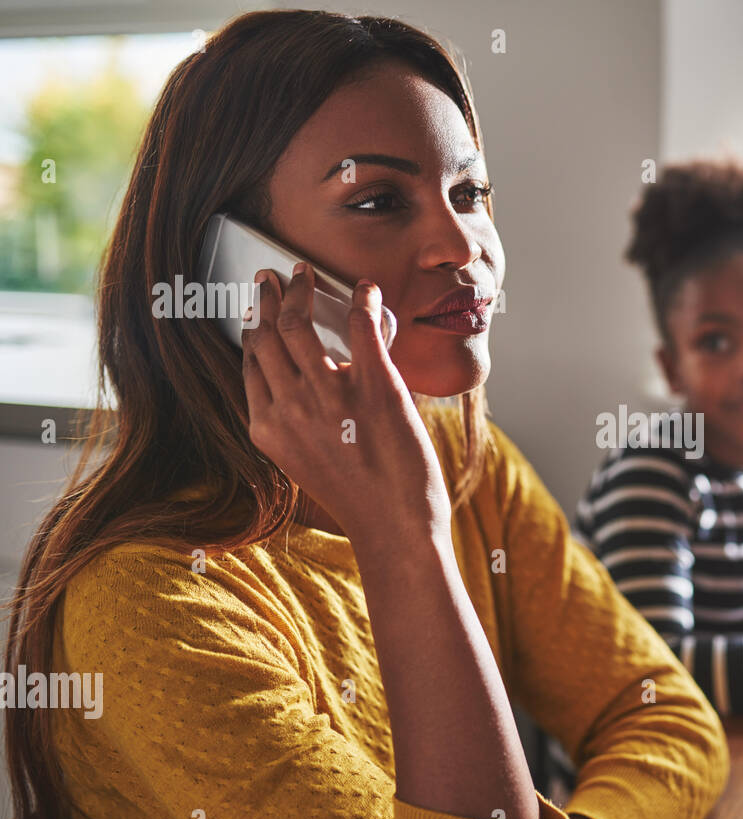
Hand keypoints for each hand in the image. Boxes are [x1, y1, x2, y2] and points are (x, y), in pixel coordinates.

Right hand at [241, 263, 450, 549]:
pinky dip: (362, 300)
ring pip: (299, 323)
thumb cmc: (358, 499)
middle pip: (268, 335)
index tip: (256, 310)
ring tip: (304, 273)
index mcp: (269, 427)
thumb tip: (314, 381)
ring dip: (300, 289)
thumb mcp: (308, 459)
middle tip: (275, 277)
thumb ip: (299, 420)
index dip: (253, 328)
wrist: (395, 526)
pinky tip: (366, 288)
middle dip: (268, 298)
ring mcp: (330, 394)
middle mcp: (291, 406)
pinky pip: (361, 326)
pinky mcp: (375, 387)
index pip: (251, 362)